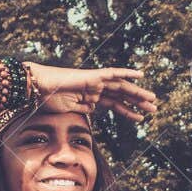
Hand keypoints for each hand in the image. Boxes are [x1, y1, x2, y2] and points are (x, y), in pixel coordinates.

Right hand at [25, 63, 156, 121]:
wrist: (37, 88)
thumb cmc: (48, 99)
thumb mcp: (70, 111)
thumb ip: (83, 110)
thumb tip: (93, 110)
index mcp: (91, 97)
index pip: (114, 105)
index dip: (128, 111)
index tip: (141, 118)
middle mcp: (95, 88)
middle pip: (121, 95)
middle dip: (138, 102)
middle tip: (154, 108)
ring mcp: (95, 81)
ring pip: (121, 87)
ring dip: (138, 93)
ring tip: (152, 99)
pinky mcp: (93, 76)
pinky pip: (113, 73)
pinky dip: (126, 73)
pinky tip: (140, 76)